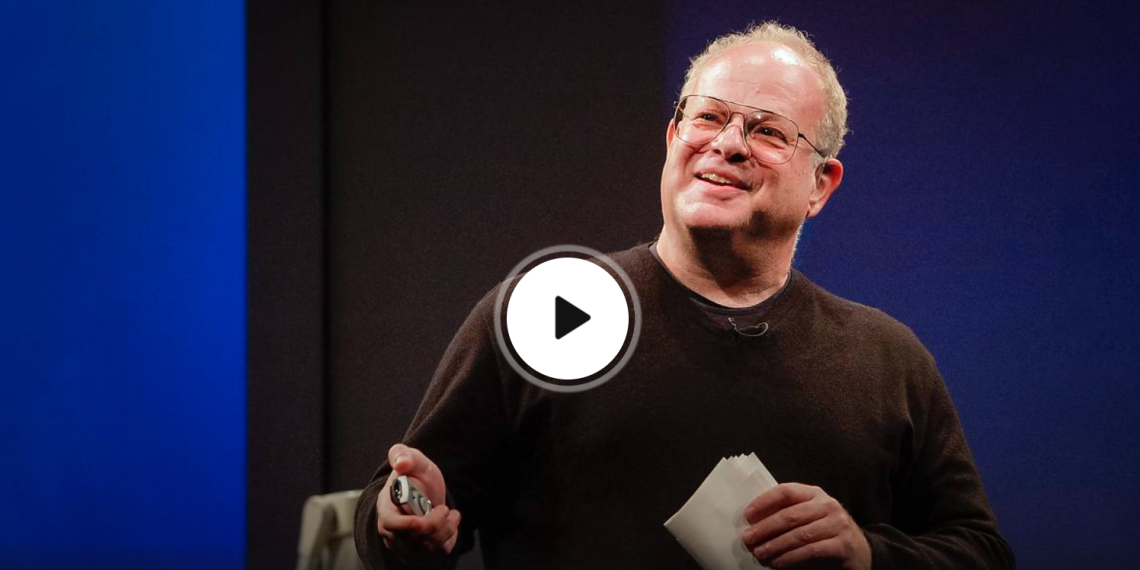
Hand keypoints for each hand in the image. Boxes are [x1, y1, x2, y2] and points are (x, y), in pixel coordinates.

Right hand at [375, 444, 461, 564]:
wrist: (427, 492)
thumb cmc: (415, 477)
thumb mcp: (413, 461)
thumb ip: (403, 455)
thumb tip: (401, 462)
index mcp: (387, 508)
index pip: (389, 524)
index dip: (403, 525)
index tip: (419, 520)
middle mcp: (394, 531)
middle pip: (412, 538)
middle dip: (434, 522)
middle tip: (443, 508)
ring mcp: (408, 544)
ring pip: (428, 546)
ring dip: (446, 528)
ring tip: (449, 513)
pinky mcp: (424, 551)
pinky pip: (439, 550)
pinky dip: (450, 535)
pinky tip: (450, 522)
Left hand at [741, 483, 870, 569]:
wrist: (860, 551)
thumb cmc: (825, 532)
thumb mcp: (809, 517)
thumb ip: (788, 514)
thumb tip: (754, 524)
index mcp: (815, 494)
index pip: (786, 491)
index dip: (764, 502)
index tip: (748, 515)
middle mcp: (828, 505)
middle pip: (790, 515)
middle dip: (765, 528)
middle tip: (748, 540)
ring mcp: (838, 524)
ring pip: (799, 535)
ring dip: (775, 546)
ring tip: (760, 554)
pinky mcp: (843, 545)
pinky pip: (811, 551)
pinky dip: (791, 558)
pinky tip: (778, 563)